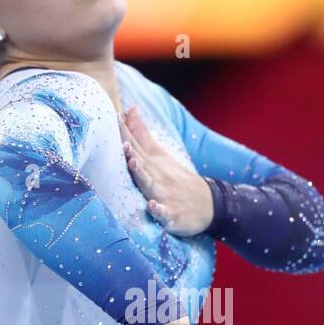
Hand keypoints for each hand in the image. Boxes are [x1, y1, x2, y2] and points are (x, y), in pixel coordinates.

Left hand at [119, 105, 212, 237]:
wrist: (209, 204)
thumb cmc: (176, 177)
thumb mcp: (160, 154)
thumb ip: (142, 133)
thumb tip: (130, 108)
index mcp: (153, 162)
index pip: (137, 145)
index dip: (125, 133)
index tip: (114, 116)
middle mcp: (158, 177)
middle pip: (143, 162)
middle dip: (132, 152)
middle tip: (123, 140)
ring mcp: (165, 196)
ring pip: (151, 185)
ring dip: (142, 175)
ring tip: (134, 163)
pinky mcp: (171, 215)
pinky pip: (164, 214)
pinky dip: (158, 210)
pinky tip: (151, 206)